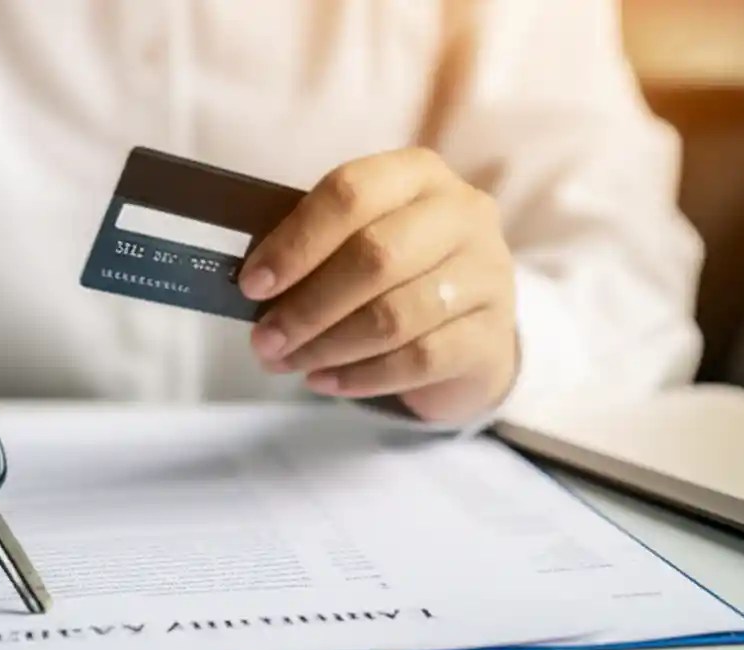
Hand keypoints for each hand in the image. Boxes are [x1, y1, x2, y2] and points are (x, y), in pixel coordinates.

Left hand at [238, 148, 517, 423]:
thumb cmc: (400, 276)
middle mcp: (461, 215)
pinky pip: (417, 359)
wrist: (474, 330)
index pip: (351, 193)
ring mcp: (486, 275)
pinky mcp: (490, 337)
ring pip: (394, 315)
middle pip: (374, 257)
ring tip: (286, 362)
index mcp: (418, 174)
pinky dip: (360, 376)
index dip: (296, 241)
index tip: (253, 283)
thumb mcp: (362, 241)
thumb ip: (316, 249)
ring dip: (327, 345)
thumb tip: (253, 284)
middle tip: (263, 339)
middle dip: (307, 305)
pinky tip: (324, 380)